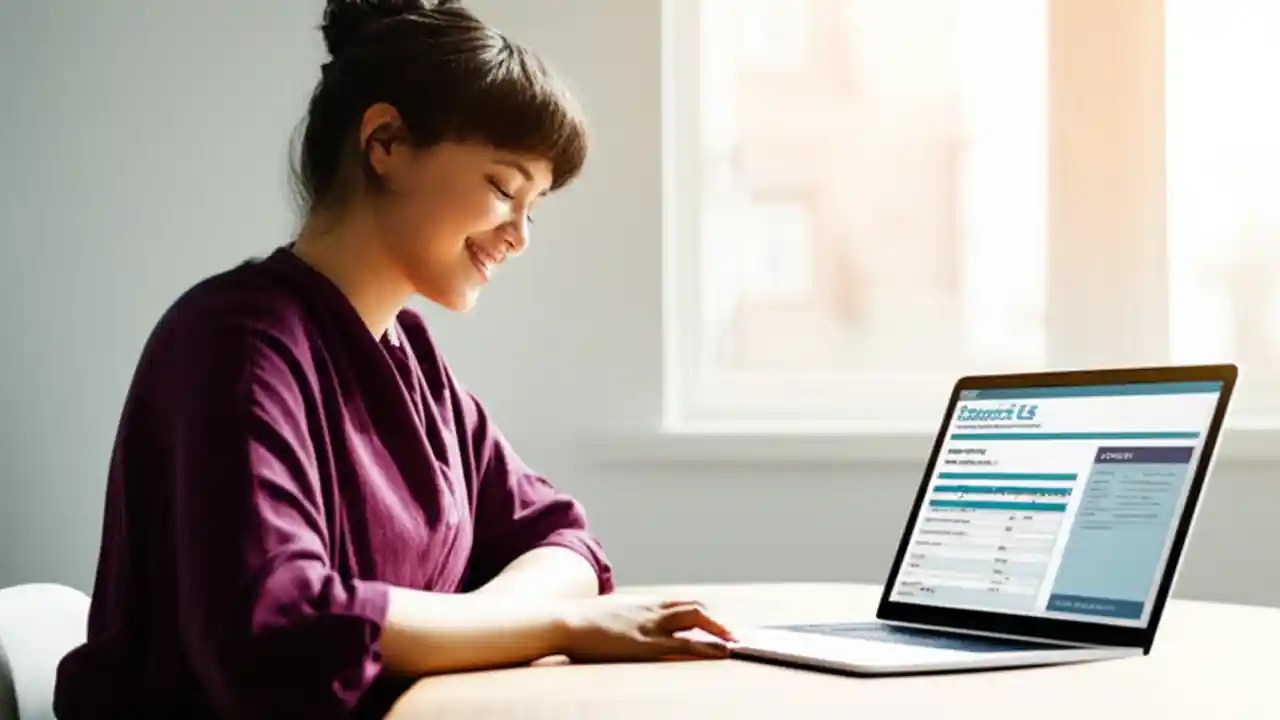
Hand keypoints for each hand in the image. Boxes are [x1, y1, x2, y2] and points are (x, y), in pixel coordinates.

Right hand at [557, 597, 736, 661]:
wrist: (563, 621)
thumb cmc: (577, 624)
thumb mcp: (604, 618)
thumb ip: (619, 621)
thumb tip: (619, 629)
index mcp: (640, 605)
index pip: (678, 604)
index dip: (698, 614)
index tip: (713, 622)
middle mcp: (650, 611)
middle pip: (692, 608)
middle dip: (714, 621)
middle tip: (732, 634)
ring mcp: (650, 626)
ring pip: (695, 620)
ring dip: (718, 630)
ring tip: (734, 643)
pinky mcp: (646, 644)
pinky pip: (684, 644)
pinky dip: (706, 648)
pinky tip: (720, 653)